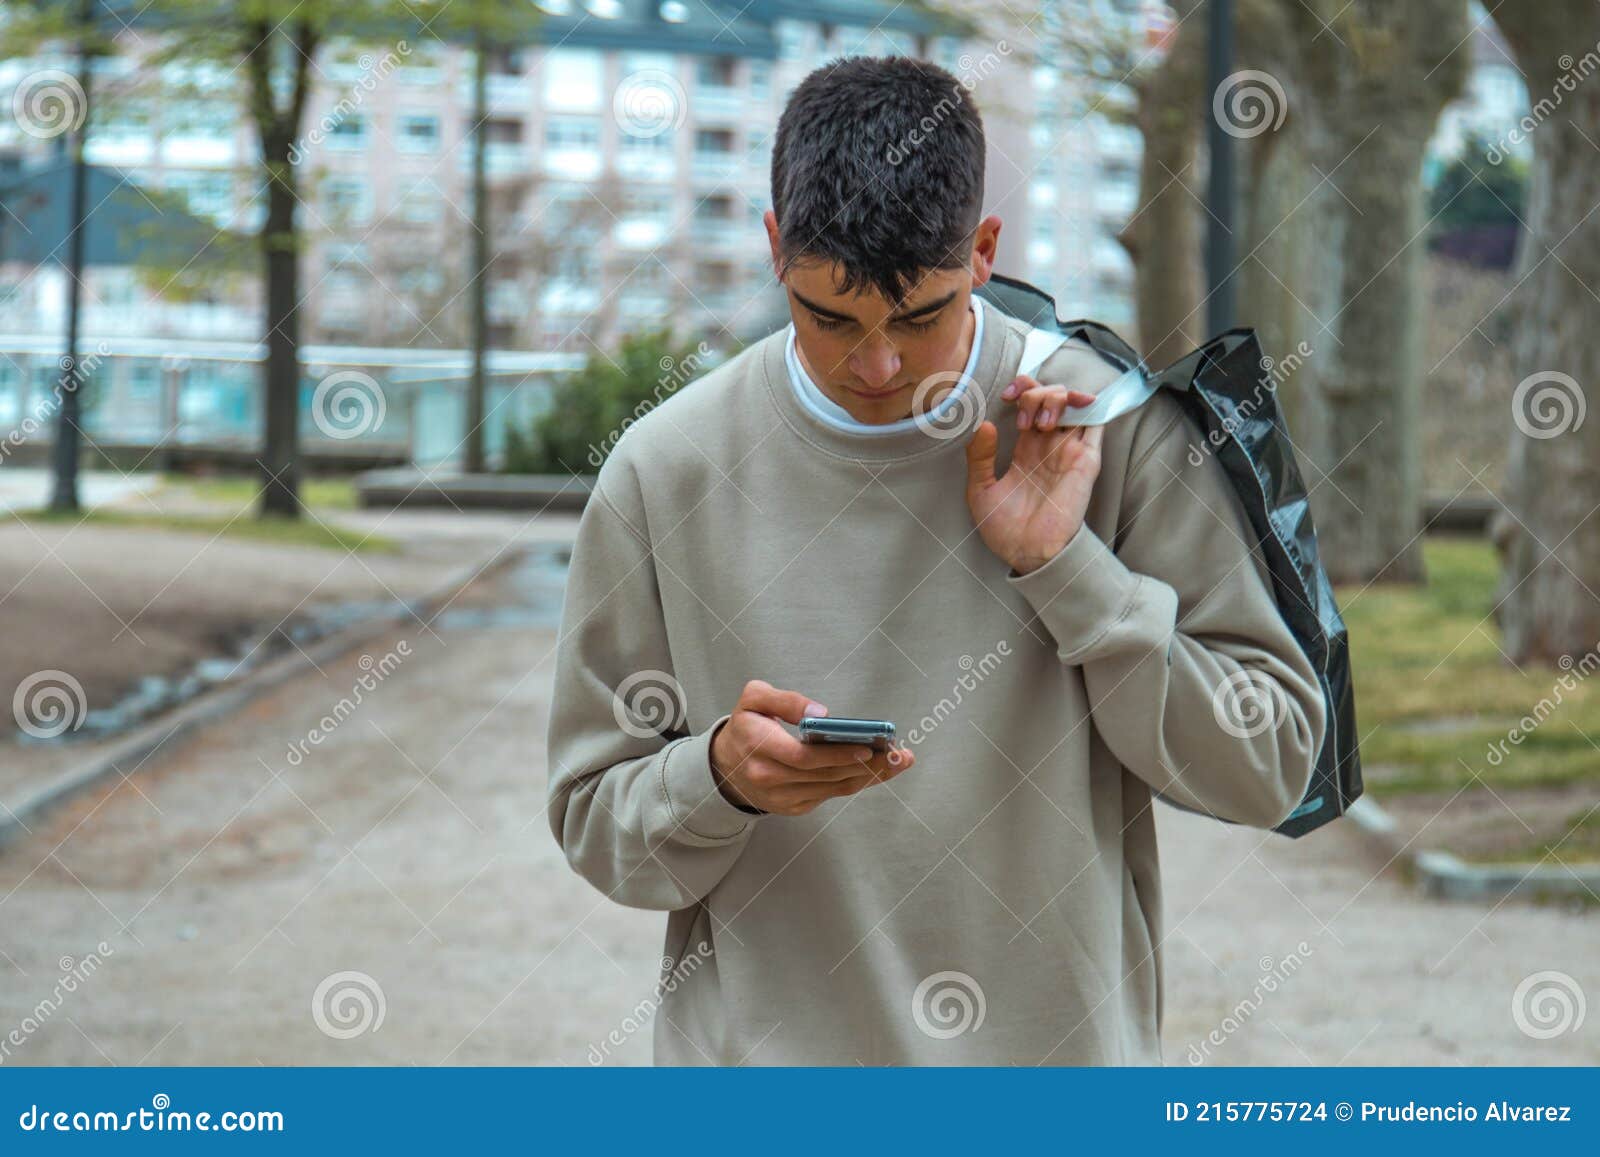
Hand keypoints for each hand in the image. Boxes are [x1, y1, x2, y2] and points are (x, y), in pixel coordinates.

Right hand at [709, 680, 914, 815]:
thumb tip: (820, 714)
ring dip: (869, 775)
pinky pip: (831, 794)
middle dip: (864, 765)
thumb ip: (785, 699)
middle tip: (896, 753)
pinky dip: (856, 782)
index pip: (802, 757)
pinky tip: (879, 770)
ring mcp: (781, 797)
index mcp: (757, 746)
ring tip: (898, 760)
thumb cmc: (747, 725)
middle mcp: (767, 777)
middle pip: (823, 775)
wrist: (727, 765)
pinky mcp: (793, 807)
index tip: (866, 748)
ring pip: (832, 787)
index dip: (836, 755)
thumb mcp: (754, 698)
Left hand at [964, 375, 1104, 574]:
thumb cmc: (1004, 528)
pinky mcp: (1086, 460)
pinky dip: (1089, 407)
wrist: (1028, 553)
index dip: (1021, 389)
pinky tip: (1074, 406)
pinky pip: (1097, 424)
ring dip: (1055, 398)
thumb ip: (979, 457)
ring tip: (1040, 423)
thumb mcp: (980, 490)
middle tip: (1022, 420)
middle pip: (1050, 395)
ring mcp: (1068, 450)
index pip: (1029, 403)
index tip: (1005, 396)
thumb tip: (984, 424)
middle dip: (1034, 394)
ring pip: (1072, 402)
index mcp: (1025, 449)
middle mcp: (1048, 445)